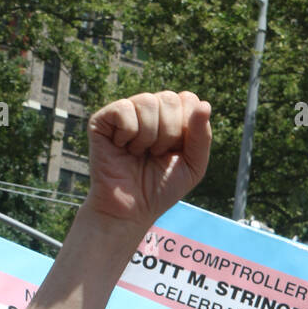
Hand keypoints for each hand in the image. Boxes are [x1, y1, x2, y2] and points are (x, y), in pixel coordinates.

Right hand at [86, 90, 211, 227]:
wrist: (131, 210)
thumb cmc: (161, 189)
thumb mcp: (193, 167)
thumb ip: (202, 137)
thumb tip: (204, 104)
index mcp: (171, 116)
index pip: (188, 99)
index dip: (186, 127)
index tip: (175, 151)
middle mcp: (148, 110)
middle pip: (169, 99)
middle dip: (169, 134)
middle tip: (156, 155)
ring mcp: (125, 112)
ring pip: (147, 101)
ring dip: (148, 136)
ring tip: (138, 153)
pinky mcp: (103, 119)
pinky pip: (124, 109)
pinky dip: (128, 134)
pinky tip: (122, 147)